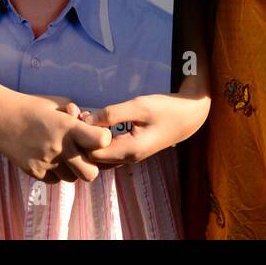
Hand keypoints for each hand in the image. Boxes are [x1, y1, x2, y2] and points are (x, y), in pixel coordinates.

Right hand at [0, 90, 111, 182]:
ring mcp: (46, 163)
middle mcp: (59, 148)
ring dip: (73, 169)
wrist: (0, 115)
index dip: (103, 139)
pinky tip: (49, 157)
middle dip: (91, 165)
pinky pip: (54, 180)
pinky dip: (56, 172)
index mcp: (68, 127)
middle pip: (90, 173)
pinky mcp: (34, 172)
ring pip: (72, 179)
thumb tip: (93, 128)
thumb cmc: (32, 105)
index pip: (101, 141)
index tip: (97, 135)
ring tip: (64, 154)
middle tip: (84, 154)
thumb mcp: (59, 103)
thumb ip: (78, 117)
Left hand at [81, 83, 210, 164]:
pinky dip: (97, 137)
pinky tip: (95, 119)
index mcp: (129, 151)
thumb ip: (112, 114)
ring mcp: (129, 156)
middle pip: (92, 156)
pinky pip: (107, 149)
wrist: (190, 116)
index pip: (91, 153)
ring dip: (88, 137)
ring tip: (83, 114)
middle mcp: (127, 158)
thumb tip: (86, 120)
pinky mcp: (131, 149)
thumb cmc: (166, 109)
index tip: (76, 112)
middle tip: (75, 111)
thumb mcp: (140, 106)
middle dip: (80, 136)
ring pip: (99, 154)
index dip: (80, 135)